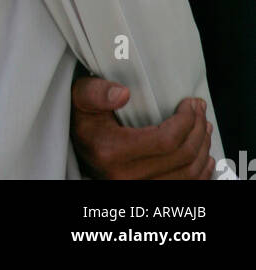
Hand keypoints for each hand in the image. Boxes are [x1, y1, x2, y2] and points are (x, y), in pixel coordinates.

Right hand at [71, 75, 213, 179]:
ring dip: (202, 149)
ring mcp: (137, 189)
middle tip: (199, 109)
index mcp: (111, 152)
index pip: (165, 141)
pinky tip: (206, 157)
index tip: (190, 104)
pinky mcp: (146, 192)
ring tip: (203, 126)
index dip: (186, 122)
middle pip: (181, 158)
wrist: (78, 141)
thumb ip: (97, 92)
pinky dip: (201, 174)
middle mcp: (125, 177)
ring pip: (187, 175)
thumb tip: (123, 94)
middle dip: (197, 130)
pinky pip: (184, 189)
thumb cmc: (84, 115)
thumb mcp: (82, 95)